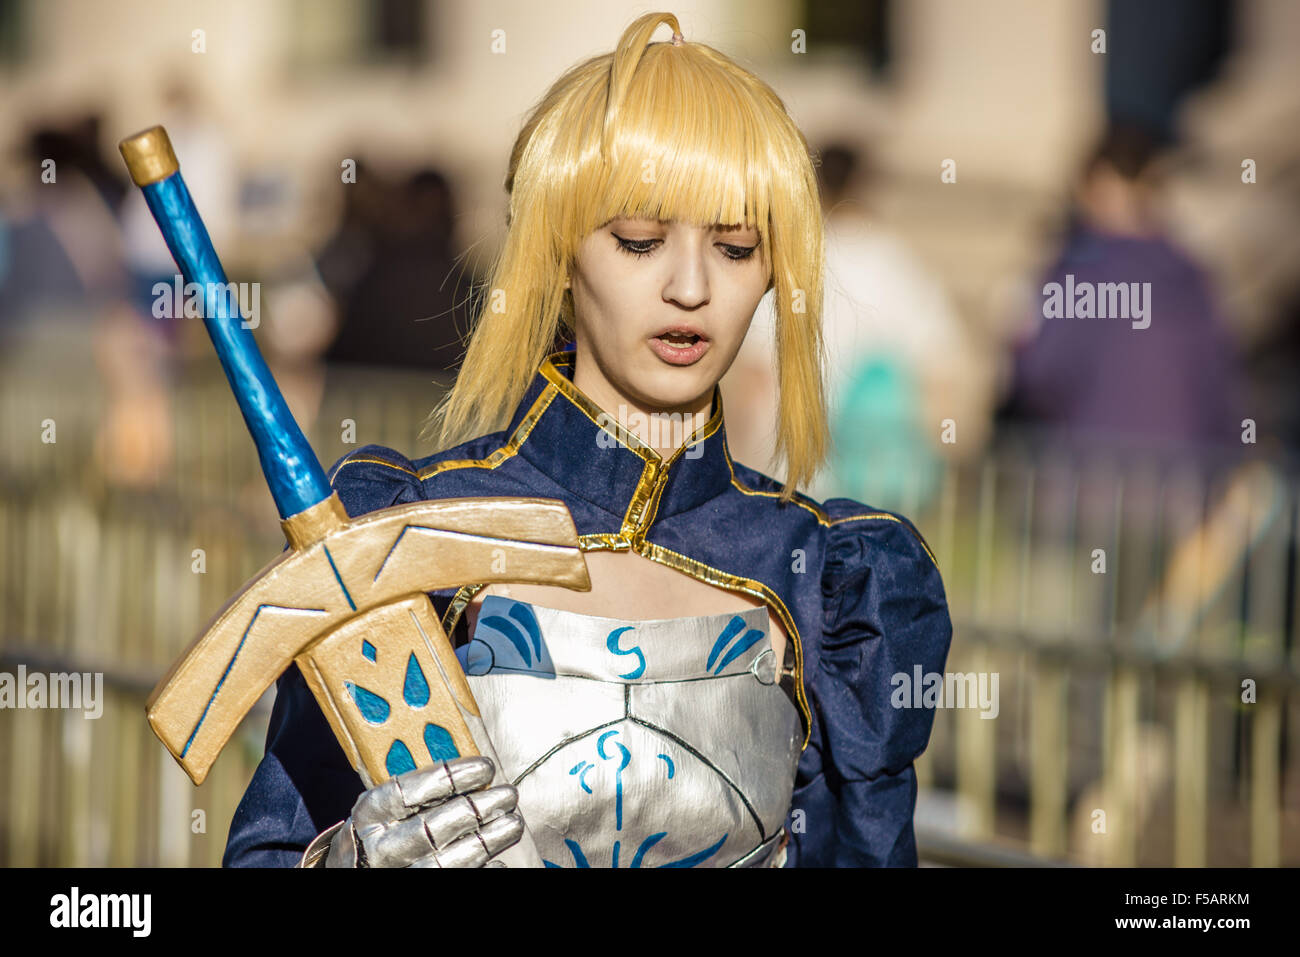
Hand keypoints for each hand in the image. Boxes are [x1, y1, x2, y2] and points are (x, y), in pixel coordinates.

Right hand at [310, 756, 523, 867]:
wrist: (366, 868)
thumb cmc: (389, 829)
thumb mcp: (392, 805)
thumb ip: (424, 788)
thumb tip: (476, 771)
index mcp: (369, 815)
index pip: (406, 792)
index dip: (448, 778)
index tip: (485, 767)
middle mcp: (379, 849)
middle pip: (429, 829)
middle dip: (475, 809)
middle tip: (508, 794)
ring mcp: (398, 873)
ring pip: (444, 863)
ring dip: (486, 841)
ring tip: (513, 823)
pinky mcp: (418, 888)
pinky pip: (454, 882)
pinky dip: (480, 871)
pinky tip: (498, 860)